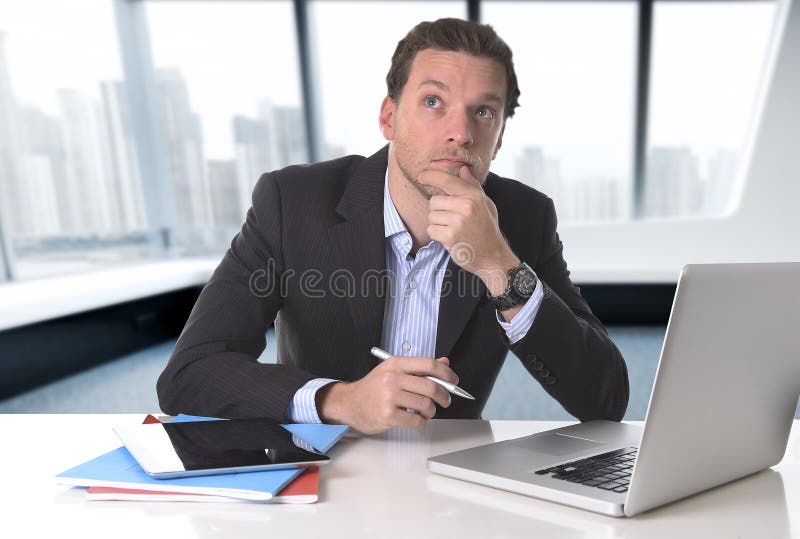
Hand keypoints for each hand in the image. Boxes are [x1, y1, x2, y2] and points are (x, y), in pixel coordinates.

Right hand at [316, 355, 456, 434]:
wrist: (349, 403)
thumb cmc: (372, 388)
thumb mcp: (393, 371)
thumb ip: (419, 368)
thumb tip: (444, 363)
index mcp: (396, 364)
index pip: (429, 364)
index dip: (447, 373)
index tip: (453, 381)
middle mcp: (393, 378)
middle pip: (431, 386)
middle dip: (444, 396)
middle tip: (445, 401)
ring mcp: (390, 397)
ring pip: (426, 405)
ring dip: (431, 411)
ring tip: (425, 411)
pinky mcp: (388, 415)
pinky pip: (416, 420)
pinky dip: (421, 422)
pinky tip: (415, 419)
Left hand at [422, 166, 518, 295]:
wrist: (493, 256)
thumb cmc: (487, 229)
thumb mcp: (485, 204)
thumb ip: (473, 186)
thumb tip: (462, 169)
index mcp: (474, 196)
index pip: (447, 181)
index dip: (431, 176)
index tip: (422, 176)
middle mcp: (466, 206)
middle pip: (434, 201)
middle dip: (438, 210)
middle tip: (451, 220)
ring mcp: (458, 221)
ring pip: (431, 216)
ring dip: (437, 224)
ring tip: (453, 229)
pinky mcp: (450, 236)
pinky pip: (431, 229)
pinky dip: (437, 235)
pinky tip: (449, 238)